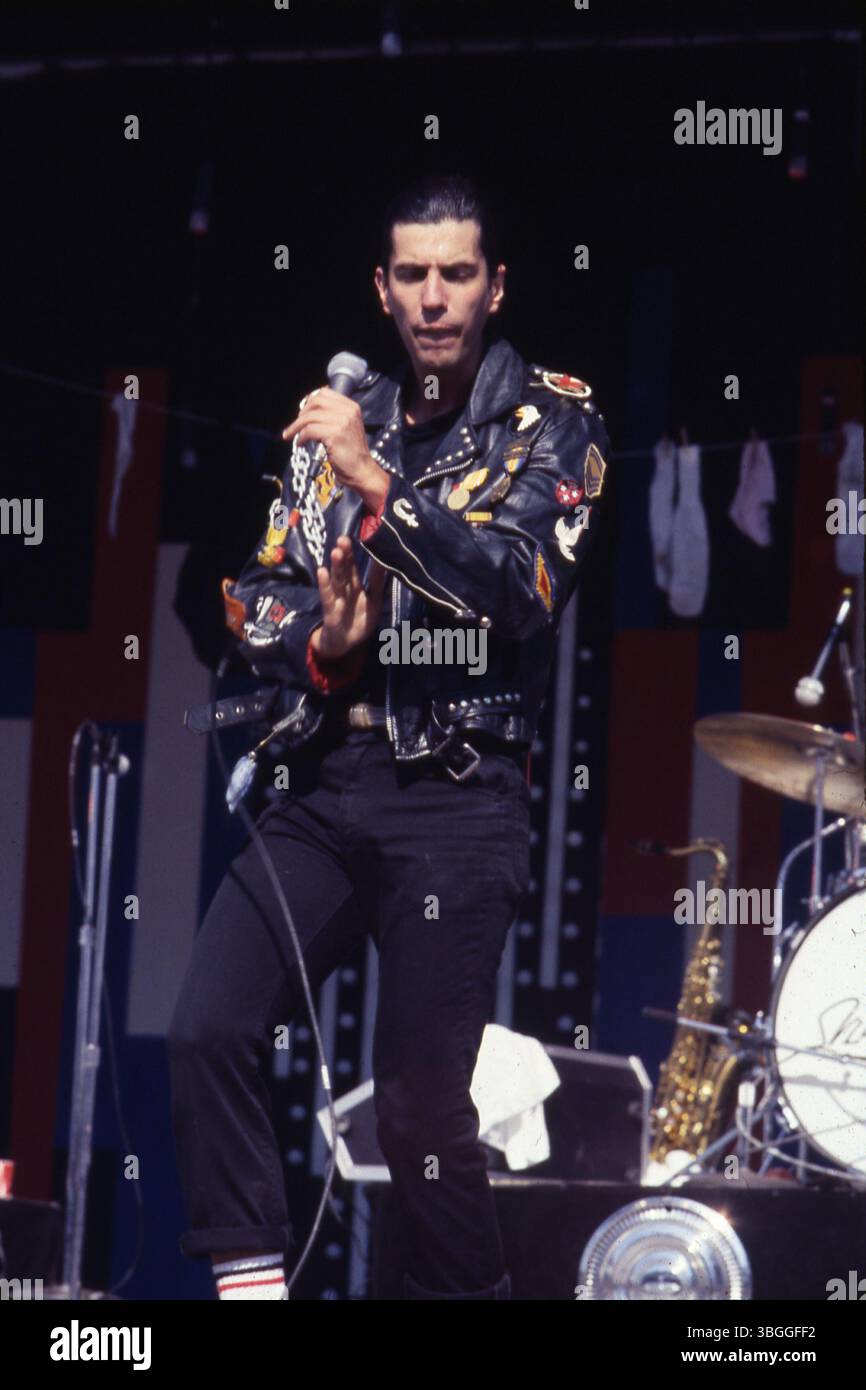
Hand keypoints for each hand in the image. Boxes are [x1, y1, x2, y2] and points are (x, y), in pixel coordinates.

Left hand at [282, 387, 389, 510]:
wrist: (361, 470)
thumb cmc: (351, 452)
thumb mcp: (346, 427)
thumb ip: (332, 416)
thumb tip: (308, 411)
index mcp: (351, 407)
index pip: (324, 393)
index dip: (310, 402)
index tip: (302, 413)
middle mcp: (348, 412)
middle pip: (316, 402)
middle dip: (301, 413)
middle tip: (296, 425)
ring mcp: (342, 422)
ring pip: (309, 417)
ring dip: (296, 427)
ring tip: (292, 436)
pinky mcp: (335, 435)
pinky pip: (310, 430)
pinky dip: (301, 437)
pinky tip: (300, 443)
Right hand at [311, 536, 386, 659]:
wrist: (346, 644)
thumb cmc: (360, 620)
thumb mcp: (374, 600)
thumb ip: (378, 581)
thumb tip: (384, 561)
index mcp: (354, 586)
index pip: (354, 566)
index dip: (353, 553)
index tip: (354, 537)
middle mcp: (344, 589)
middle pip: (344, 570)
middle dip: (344, 555)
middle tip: (343, 539)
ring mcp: (337, 599)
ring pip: (337, 581)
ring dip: (336, 567)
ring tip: (336, 552)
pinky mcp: (330, 611)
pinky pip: (328, 597)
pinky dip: (324, 585)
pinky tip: (322, 572)